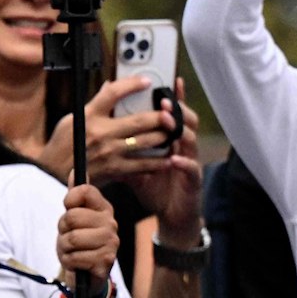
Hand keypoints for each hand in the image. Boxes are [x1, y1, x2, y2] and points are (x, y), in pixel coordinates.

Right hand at [41, 75, 181, 185]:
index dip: (132, 84)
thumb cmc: (63, 145)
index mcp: (90, 116)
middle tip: (171, 111)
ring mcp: (110, 153)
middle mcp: (102, 133)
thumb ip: (95, 103)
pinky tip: (166, 157)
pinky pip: (143, 165)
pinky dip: (157, 161)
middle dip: (160, 115)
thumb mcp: (74, 118)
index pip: (113, 93)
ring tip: (173, 132)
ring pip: (147, 142)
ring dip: (164, 137)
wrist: (52, 175)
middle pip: (140, 120)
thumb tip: (110, 86)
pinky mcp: (115, 170)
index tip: (147, 81)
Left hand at [57, 183, 119, 297]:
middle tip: (69, 236)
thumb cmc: (79, 241)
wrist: (87, 273)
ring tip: (72, 251)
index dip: (69, 201)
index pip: (84, 191)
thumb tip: (75, 171)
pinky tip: (76, 263)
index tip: (68, 209)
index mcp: (104, 208)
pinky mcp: (105, 262)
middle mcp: (111, 223)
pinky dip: (68, 262)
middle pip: (71, 217)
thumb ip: (75, 195)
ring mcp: (111, 243)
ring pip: (71, 239)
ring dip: (64, 248)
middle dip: (62, 229)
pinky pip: (74, 258)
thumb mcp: (75, 217)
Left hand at [132, 78, 202, 244]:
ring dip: (180, 131)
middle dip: (175, 109)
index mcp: (170, 140)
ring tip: (168, 123)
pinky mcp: (193, 181)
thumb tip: (103, 128)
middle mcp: (183, 148)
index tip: (169, 81)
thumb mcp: (135, 165)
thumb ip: (123, 146)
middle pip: (185, 121)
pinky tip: (174, 160)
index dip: (174, 97)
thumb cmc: (154, 187)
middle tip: (162, 101)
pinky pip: (191, 169)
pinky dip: (184, 163)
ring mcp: (190, 162)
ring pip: (191, 141)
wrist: (172, 215)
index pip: (174, 114)